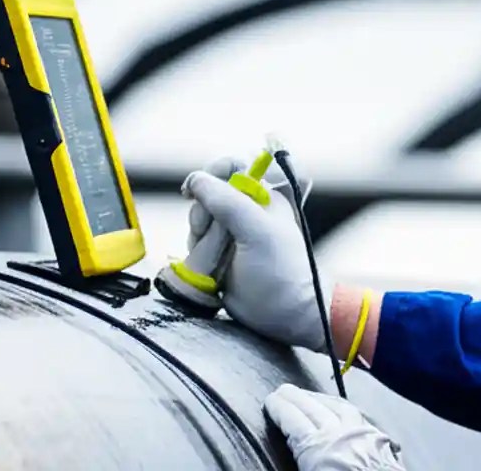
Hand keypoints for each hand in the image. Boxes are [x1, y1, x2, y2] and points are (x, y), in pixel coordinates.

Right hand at [182, 157, 330, 351]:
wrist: (286, 313)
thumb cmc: (281, 271)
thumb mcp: (257, 230)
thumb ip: (227, 201)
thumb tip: (196, 180)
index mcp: (261, 196)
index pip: (229, 167)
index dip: (210, 175)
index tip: (194, 192)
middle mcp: (244, 211)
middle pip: (205, 197)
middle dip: (203, 216)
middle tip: (213, 235)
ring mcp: (230, 235)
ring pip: (197, 224)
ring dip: (200, 241)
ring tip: (218, 259)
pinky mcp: (218, 257)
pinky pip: (195, 247)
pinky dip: (197, 257)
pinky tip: (211, 270)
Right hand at [264, 385, 404, 470]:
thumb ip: (300, 461)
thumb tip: (294, 444)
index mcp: (315, 448)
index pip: (292, 419)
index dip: (279, 408)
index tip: (271, 400)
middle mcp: (337, 434)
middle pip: (312, 407)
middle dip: (295, 397)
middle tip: (283, 391)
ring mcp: (359, 433)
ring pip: (336, 406)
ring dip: (318, 398)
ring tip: (307, 396)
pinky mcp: (377, 438)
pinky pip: (355, 414)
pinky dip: (341, 407)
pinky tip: (339, 408)